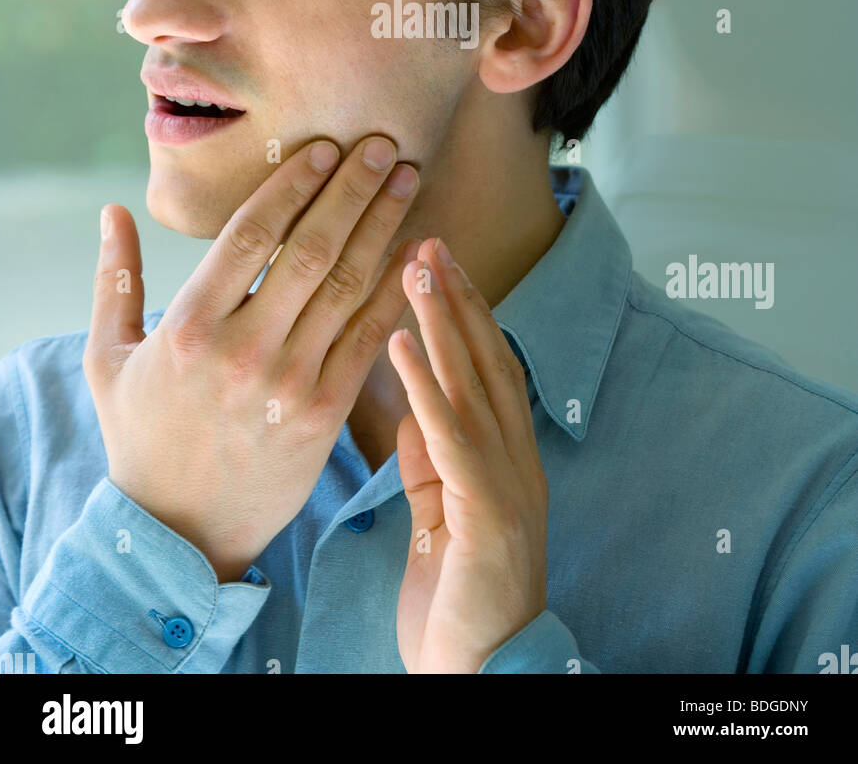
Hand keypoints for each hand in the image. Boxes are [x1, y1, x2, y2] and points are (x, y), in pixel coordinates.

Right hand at [85, 136, 419, 582]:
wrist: (180, 532)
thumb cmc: (143, 436)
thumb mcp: (109, 359)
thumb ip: (114, 281)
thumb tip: (112, 211)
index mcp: (189, 327)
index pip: (251, 235)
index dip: (294, 185)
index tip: (327, 148)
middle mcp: (244, 349)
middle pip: (311, 248)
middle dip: (354, 190)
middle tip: (387, 146)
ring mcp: (290, 383)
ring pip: (348, 285)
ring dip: (384, 225)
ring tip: (409, 179)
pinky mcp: (325, 413)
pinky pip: (369, 337)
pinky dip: (398, 289)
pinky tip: (420, 251)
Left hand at [388, 238, 548, 673]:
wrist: (482, 676)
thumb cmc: (458, 601)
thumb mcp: (441, 514)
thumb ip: (432, 458)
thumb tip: (414, 401)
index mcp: (504, 460)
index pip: (486, 368)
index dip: (465, 312)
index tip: (437, 261)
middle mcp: (515, 461)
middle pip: (485, 361)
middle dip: (457, 297)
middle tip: (428, 238)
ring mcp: (506, 485)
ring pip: (472, 383)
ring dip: (442, 319)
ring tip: (415, 265)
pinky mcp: (486, 514)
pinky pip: (451, 437)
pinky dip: (425, 383)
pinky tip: (399, 339)